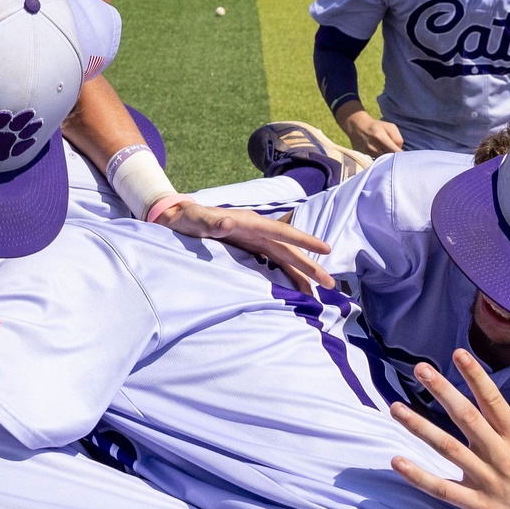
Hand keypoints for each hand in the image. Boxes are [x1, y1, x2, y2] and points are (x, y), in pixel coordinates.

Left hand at [155, 200, 333, 292]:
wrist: (177, 218)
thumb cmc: (187, 218)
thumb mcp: (196, 220)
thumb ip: (212, 222)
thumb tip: (229, 221)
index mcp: (249, 222)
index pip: (282, 232)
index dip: (305, 240)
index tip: (325, 250)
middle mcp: (256, 230)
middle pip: (289, 249)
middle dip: (310, 265)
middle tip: (331, 283)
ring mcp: (253, 240)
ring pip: (284, 257)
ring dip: (302, 273)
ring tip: (320, 291)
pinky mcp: (248, 249)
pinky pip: (273, 262)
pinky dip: (286, 274)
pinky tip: (295, 287)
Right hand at [338, 108, 403, 156]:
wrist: (356, 126)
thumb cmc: (376, 126)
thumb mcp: (390, 126)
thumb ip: (398, 138)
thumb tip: (400, 150)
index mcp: (380, 137)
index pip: (395, 152)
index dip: (402, 156)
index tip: (405, 156)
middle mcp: (373, 147)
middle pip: (389, 159)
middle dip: (395, 158)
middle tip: (398, 156)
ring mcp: (367, 153)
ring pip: (383, 162)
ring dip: (387, 159)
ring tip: (387, 153)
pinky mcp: (364, 156)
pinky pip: (376, 161)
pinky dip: (380, 160)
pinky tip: (380, 155)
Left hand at [386, 350, 509, 508]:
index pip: (495, 401)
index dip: (477, 377)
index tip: (458, 353)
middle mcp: (502, 457)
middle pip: (468, 419)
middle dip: (444, 392)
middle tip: (421, 368)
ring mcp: (489, 483)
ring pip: (450, 450)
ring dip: (421, 428)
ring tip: (395, 408)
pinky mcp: (479, 507)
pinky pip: (444, 490)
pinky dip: (420, 477)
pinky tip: (397, 461)